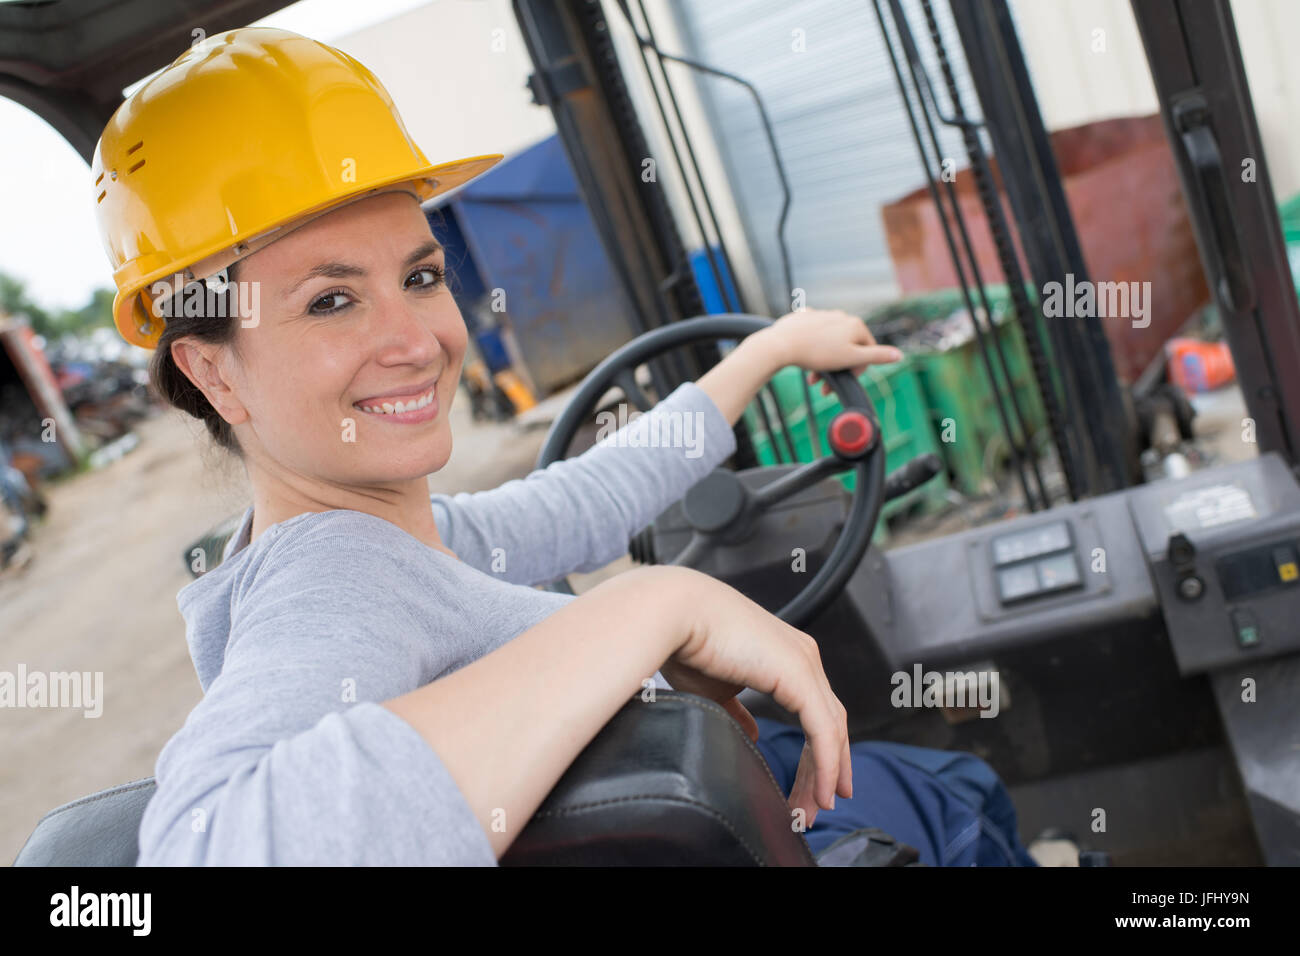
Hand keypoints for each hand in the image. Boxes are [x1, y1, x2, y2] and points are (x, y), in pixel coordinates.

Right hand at [656, 567, 852, 828]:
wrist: (671, 615)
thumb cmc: (686, 644)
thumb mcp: (717, 690)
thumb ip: (738, 712)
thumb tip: (752, 735)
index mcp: (787, 656)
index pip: (817, 712)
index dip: (820, 753)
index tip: (817, 788)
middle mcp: (804, 656)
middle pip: (830, 723)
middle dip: (827, 769)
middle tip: (817, 807)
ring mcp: (805, 663)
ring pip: (831, 730)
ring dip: (826, 774)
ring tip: (814, 809)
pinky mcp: (799, 674)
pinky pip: (823, 730)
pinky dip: (825, 765)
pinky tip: (820, 792)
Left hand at [761, 309, 902, 396]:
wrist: (781, 345)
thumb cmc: (817, 353)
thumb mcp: (851, 358)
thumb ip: (876, 357)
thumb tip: (899, 355)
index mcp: (855, 324)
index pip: (867, 350)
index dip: (857, 369)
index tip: (844, 380)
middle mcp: (840, 316)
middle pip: (846, 348)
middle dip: (838, 369)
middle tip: (823, 387)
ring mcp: (821, 315)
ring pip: (829, 343)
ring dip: (823, 364)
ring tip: (811, 378)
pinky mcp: (803, 318)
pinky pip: (812, 336)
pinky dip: (810, 349)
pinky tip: (802, 358)